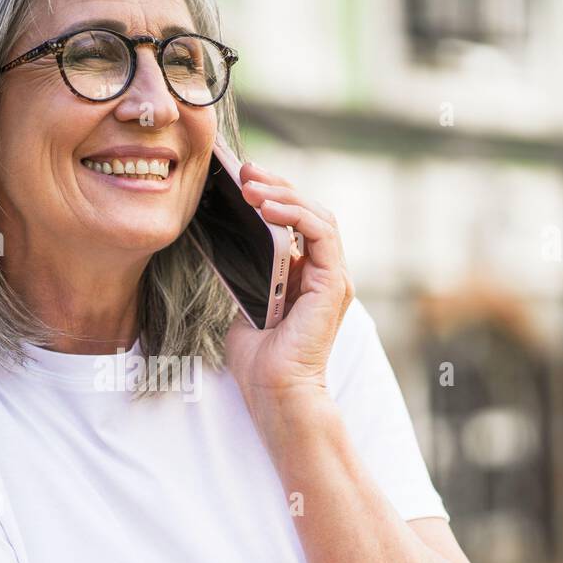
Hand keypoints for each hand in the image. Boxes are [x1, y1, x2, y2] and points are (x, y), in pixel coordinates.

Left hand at [224, 161, 354, 409]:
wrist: (274, 391)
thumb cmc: (259, 359)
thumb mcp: (245, 302)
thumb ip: (247, 274)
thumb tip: (228, 243)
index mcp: (305, 275)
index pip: (296, 221)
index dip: (272, 195)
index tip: (242, 179)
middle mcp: (324, 273)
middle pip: (309, 212)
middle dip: (276, 185)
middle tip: (244, 170)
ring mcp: (332, 278)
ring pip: (318, 216)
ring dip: (283, 195)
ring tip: (251, 184)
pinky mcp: (333, 285)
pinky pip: (321, 235)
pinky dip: (296, 215)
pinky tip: (267, 208)